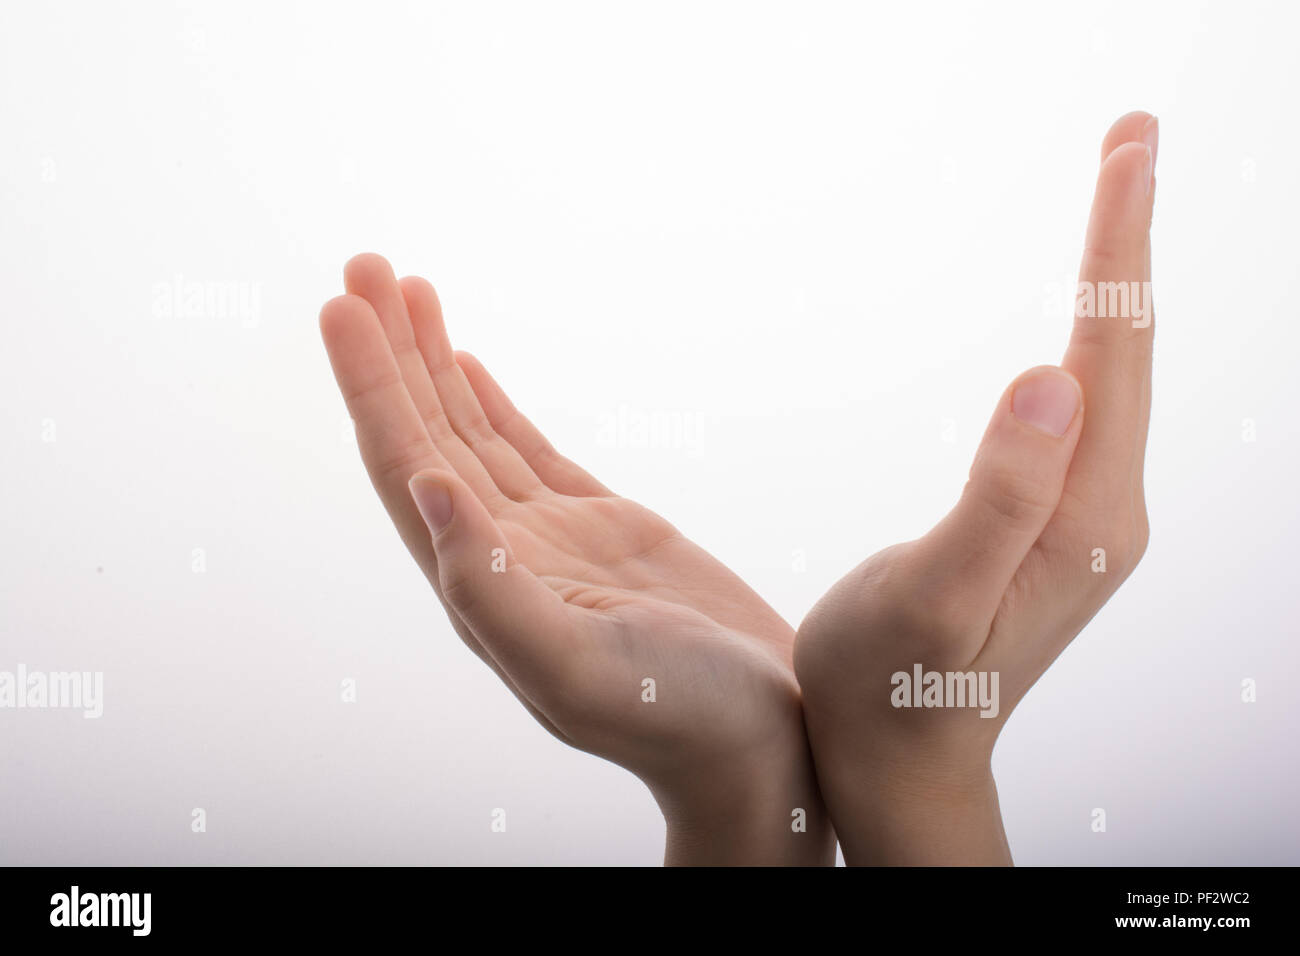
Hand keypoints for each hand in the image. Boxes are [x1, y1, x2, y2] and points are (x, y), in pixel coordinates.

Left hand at [320, 255, 833, 864]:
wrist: (765, 740)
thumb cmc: (681, 719)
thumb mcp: (578, 669)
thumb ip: (492, 590)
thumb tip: (426, 491)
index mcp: (480, 587)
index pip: (405, 467)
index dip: (372, 387)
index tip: (345, 305)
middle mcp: (499, 557)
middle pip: (425, 435)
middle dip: (390, 352)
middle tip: (362, 263)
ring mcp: (547, 540)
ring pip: (470, 433)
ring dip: (431, 363)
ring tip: (403, 288)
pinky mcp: (599, 529)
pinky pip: (524, 450)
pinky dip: (488, 402)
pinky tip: (462, 363)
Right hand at [794, 112, 1157, 863]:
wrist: (902, 763)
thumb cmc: (894, 689)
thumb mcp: (934, 596)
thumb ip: (999, 495)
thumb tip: (1050, 376)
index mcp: (1084, 515)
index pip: (1112, 350)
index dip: (1118, 242)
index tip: (1128, 145)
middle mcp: (1104, 508)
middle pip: (1128, 348)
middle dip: (1129, 234)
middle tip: (1131, 135)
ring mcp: (1084, 517)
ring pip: (1110, 374)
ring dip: (1114, 278)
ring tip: (1115, 196)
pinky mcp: (1053, 522)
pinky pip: (1082, 409)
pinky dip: (1087, 337)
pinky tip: (1080, 324)